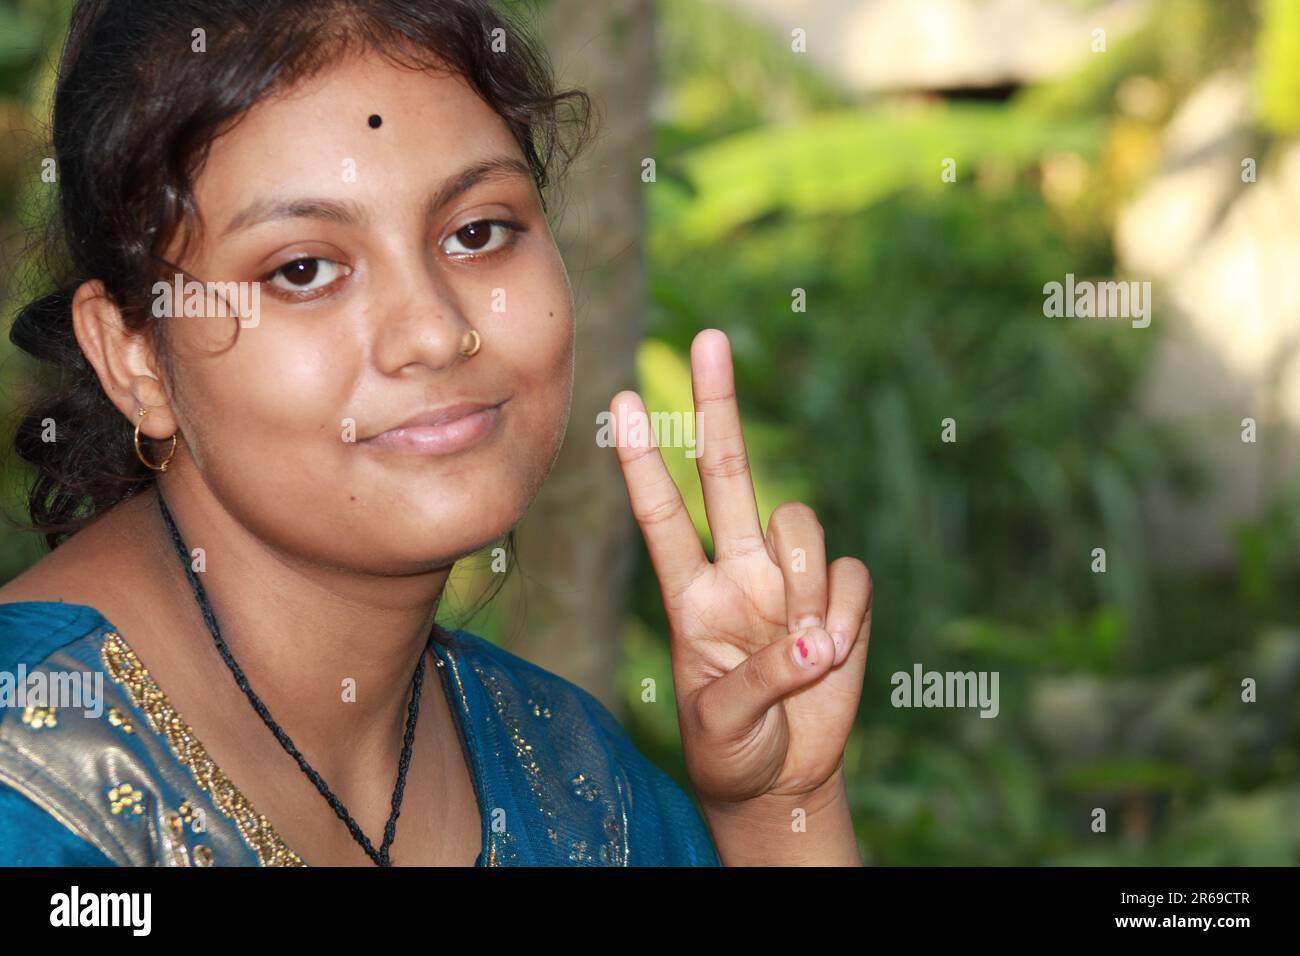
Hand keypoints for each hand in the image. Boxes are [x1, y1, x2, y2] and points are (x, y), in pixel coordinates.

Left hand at [609, 329, 871, 808]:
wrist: (782, 778)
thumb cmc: (731, 748)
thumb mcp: (723, 724)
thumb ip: (762, 680)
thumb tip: (815, 639)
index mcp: (690, 598)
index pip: (661, 518)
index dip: (644, 463)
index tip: (624, 402)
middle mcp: (737, 573)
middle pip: (728, 474)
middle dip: (718, 407)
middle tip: (708, 338)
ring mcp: (789, 582)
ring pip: (802, 525)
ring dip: (806, 585)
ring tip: (804, 653)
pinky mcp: (840, 599)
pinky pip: (853, 575)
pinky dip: (847, 614)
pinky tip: (832, 656)